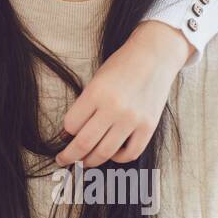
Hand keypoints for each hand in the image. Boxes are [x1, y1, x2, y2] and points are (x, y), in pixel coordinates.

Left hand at [55, 21, 190, 167]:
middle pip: (84, 143)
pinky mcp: (149, 127)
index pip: (71, 125)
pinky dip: (118, 158)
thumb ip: (84, 106)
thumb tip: (69, 134)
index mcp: (96, 93)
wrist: (154, 56)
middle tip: (63, 160)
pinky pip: (130, 154)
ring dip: (90, 161)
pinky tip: (111, 152)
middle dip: (69, 156)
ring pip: (105, 153)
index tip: (64, 136)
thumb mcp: (96, 81)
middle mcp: (114, 108)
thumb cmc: (120, 67)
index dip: (65, 133)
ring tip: (84, 161)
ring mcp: (133, 119)